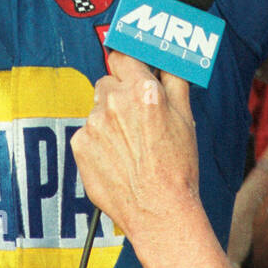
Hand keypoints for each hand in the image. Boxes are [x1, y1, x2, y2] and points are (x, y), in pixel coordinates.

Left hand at [71, 51, 200, 238]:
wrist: (159, 212)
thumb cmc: (178, 167)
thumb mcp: (186, 118)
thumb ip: (174, 81)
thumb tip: (166, 60)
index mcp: (143, 90)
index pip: (124, 56)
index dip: (129, 64)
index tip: (131, 70)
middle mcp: (114, 101)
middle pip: (108, 81)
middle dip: (119, 92)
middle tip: (135, 116)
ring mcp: (94, 123)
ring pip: (97, 108)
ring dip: (109, 118)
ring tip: (129, 145)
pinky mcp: (80, 144)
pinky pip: (87, 133)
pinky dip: (98, 142)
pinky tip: (116, 159)